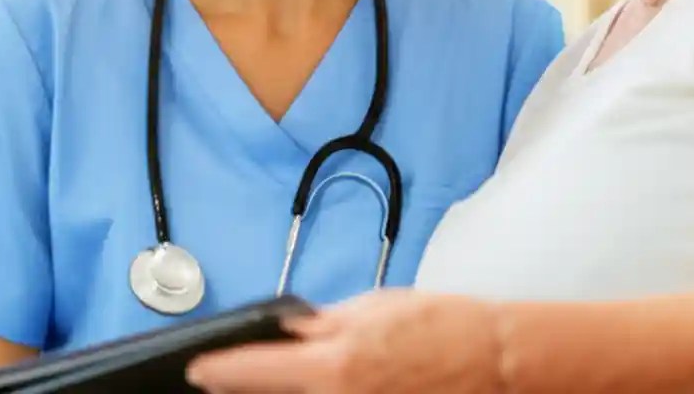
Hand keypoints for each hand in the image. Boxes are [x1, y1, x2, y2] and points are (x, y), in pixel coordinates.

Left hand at [185, 289, 502, 392]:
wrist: (493, 359)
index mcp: (334, 364)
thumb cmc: (440, 326)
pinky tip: (322, 386)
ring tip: (272, 384)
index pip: (255, 370)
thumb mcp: (373, 308)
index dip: (219, 371)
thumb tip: (286, 330)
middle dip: (245, 388)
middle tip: (226, 378)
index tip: (199, 369)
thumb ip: (322, 324)